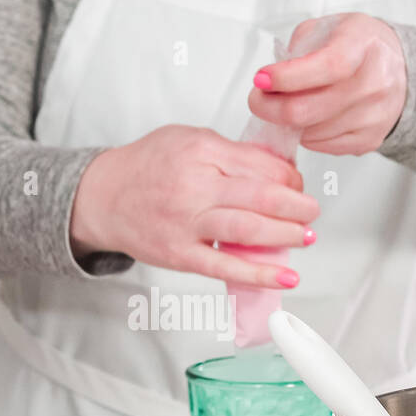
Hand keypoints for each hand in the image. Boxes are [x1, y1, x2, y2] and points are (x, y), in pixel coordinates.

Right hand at [70, 125, 319, 288]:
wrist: (103, 197)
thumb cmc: (148, 165)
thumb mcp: (188, 138)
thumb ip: (230, 152)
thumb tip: (278, 172)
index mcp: (202, 151)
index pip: (261, 164)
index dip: (289, 176)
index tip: (298, 185)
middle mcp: (195, 185)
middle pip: (261, 195)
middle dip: (297, 206)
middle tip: (312, 211)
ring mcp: (187, 222)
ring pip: (248, 229)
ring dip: (286, 235)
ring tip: (307, 237)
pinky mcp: (180, 254)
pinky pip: (226, 266)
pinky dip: (259, 274)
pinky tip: (286, 277)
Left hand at [247, 13, 406, 155]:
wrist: (401, 70)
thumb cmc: (358, 46)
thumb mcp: (328, 29)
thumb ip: (297, 50)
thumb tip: (270, 82)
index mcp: (362, 45)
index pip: (327, 67)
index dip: (287, 78)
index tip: (261, 79)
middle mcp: (374, 82)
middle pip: (309, 110)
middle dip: (270, 108)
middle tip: (257, 100)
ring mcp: (374, 115)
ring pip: (310, 133)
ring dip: (288, 123)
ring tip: (287, 105)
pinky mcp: (369, 140)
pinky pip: (322, 146)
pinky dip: (306, 135)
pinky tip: (310, 118)